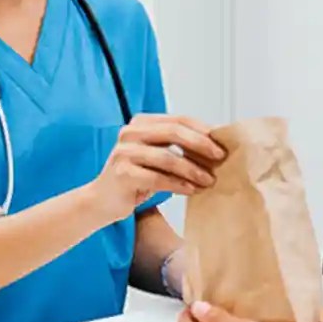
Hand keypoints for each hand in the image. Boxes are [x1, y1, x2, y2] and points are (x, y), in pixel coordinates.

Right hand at [87, 115, 224, 221]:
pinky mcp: (123, 174)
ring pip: (167, 157)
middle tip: (219, 157)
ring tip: (208, 180)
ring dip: (193, 170)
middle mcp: (130, 133)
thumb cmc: (133, 178)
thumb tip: (213, 147)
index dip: (202, 130)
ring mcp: (124, 153)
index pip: (178, 119)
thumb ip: (175, 147)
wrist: (100, 202)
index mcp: (140, 123)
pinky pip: (158, 179)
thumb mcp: (154, 157)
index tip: (222, 143)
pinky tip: (191, 190)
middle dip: (201, 144)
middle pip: (173, 132)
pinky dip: (178, 184)